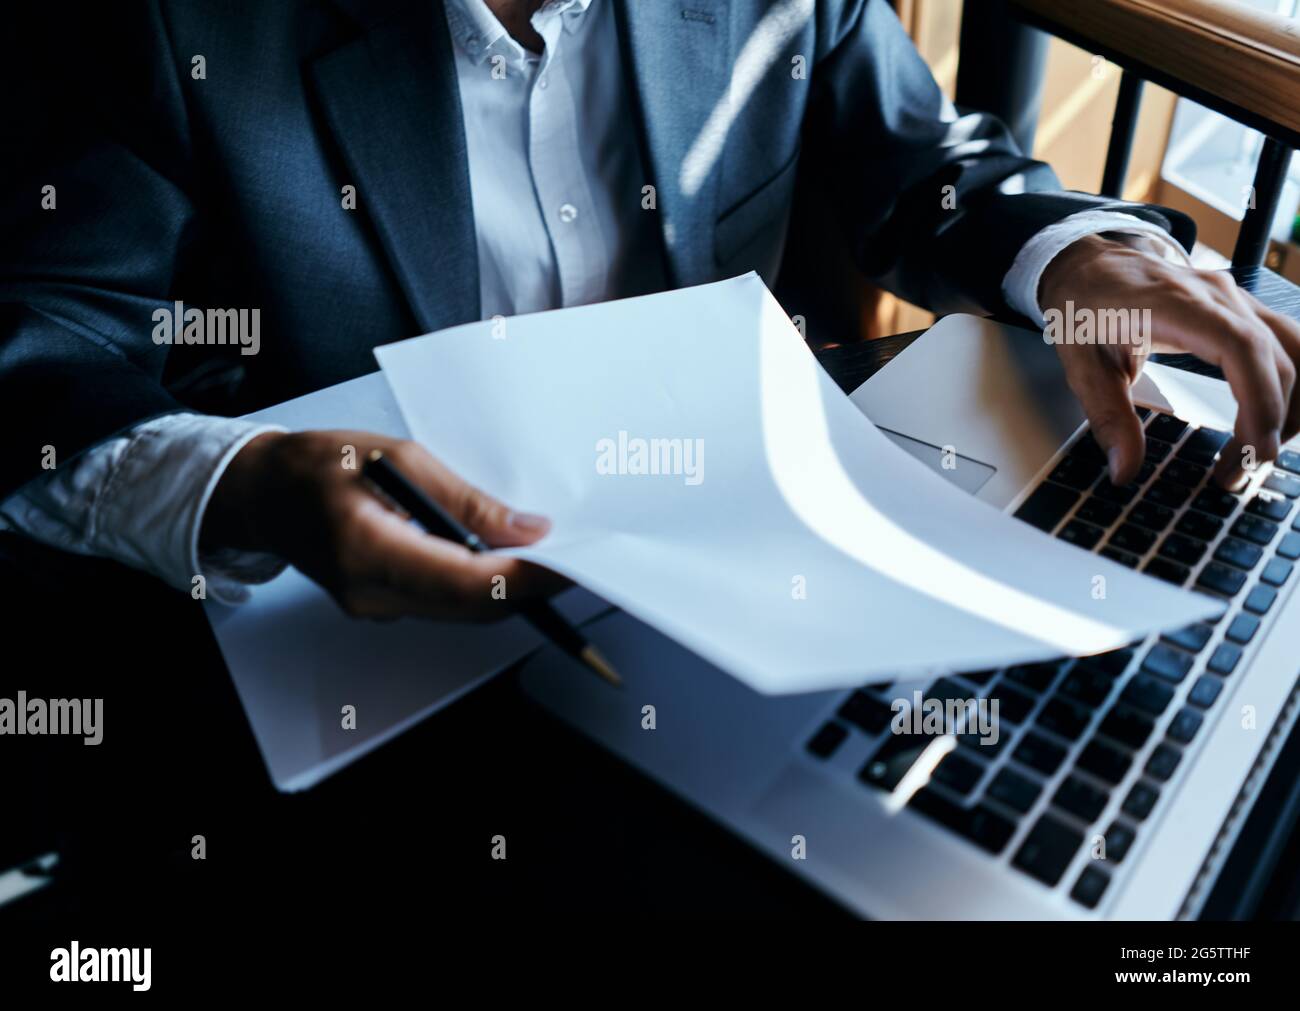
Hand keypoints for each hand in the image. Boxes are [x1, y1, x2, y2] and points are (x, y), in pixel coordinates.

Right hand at [201, 430, 564, 619]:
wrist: (264, 493)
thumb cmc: (321, 464)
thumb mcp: (398, 457)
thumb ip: (465, 498)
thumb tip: (526, 530)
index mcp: (368, 549)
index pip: (466, 581)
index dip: (525, 579)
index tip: (569, 563)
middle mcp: (372, 593)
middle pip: (473, 607)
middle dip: (529, 587)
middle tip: (574, 556)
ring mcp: (375, 608)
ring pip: (464, 612)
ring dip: (507, 587)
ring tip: (542, 553)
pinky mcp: (382, 607)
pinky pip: (444, 605)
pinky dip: (479, 585)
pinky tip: (496, 556)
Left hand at [1038, 233, 1299, 488]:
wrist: (1088, 265)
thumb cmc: (1084, 308)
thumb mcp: (1081, 366)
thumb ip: (1106, 418)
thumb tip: (1124, 470)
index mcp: (1173, 304)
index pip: (1240, 348)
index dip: (1259, 400)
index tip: (1254, 448)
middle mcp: (1216, 295)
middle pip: (1274, 357)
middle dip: (1269, 421)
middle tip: (1239, 472)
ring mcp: (1235, 298)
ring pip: (1294, 349)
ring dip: (1291, 403)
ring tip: (1258, 451)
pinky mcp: (1243, 309)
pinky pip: (1287, 342)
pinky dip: (1291, 382)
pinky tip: (1279, 416)